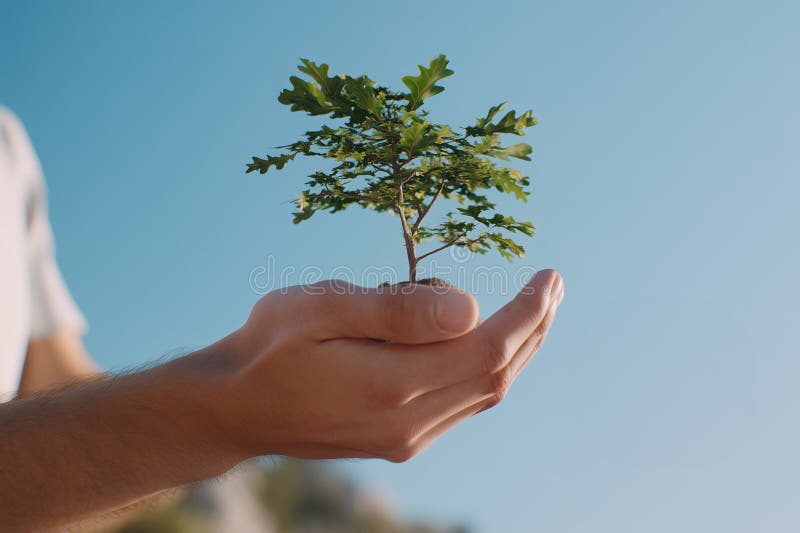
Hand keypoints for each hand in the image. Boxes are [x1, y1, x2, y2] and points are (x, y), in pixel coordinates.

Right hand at [212, 269, 563, 462]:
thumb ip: (395, 310)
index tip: (548, 275)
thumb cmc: (269, 345)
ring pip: (485, 393)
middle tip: (553, 286)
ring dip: (518, 351)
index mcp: (392, 384)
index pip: (488, 347)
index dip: (527, 312)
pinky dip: (489, 371)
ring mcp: (404, 438)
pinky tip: (492, 346)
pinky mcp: (396, 441)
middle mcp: (408, 422)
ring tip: (537, 311)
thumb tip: (470, 307)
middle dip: (534, 327)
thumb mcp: (320, 309)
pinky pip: (463, 405)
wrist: (233, 409)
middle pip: (497, 373)